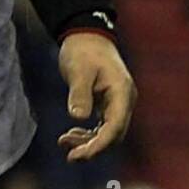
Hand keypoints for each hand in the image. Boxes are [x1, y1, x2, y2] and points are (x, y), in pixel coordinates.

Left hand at [55, 33, 135, 162]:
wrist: (86, 34)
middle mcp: (124, 100)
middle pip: (114, 136)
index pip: (115, 127)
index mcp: (122, 92)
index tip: (78, 155)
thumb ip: (79, 93)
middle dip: (92, 148)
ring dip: (89, 143)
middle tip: (69, 154)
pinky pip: (102, 127)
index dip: (98, 146)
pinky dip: (88, 134)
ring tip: (64, 141)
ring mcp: (118, 102)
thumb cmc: (83, 49)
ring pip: (108, 134)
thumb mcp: (79, 70)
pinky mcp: (108, 104)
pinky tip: (71, 135)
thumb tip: (78, 117)